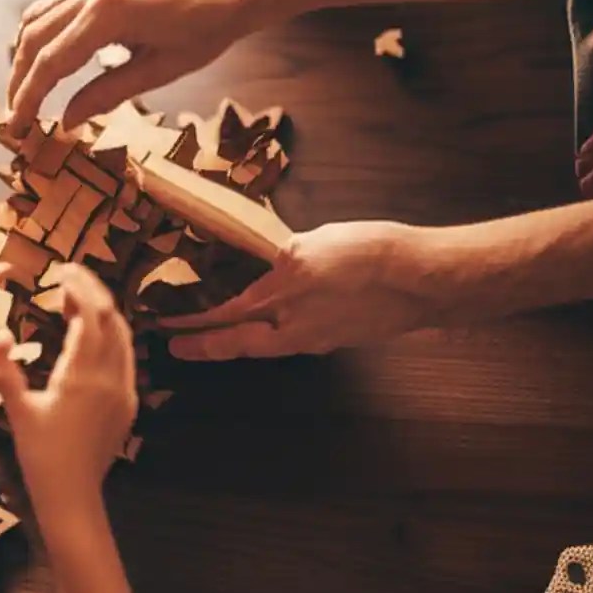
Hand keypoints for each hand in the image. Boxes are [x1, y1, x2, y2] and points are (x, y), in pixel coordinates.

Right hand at [0, 265, 136, 496]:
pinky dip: (110, 336)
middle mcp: (110, 378)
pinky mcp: (128, 403)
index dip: (79, 287)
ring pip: (123, 337)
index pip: (90, 315)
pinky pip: (125, 358)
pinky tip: (90, 335)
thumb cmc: (39, 454)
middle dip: (93, 291)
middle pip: (112, 319)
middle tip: (69, 275)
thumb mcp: (16, 409)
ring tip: (75, 300)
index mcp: (82, 376)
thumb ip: (5, 367)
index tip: (61, 271)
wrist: (72, 495)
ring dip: (103, 312)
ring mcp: (124, 391)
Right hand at [6, 0, 275, 132]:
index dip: (29, 98)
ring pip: (38, 15)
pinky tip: (51, 58)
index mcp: (107, 13)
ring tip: (26, 91)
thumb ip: (107, 94)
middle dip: (19, 79)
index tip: (18, 127)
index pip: (50, 62)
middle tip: (16, 116)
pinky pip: (58, 2)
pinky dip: (46, 32)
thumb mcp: (159, 71)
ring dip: (26, 54)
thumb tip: (67, 120)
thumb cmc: (209, 29)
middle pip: (34, 37)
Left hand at [162, 221, 435, 358]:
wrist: (424, 280)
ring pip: (264, 344)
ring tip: (212, 337)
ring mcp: (316, 338)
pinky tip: (268, 323)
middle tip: (175, 349)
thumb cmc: (372, 252)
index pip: (226, 315)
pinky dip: (271, 334)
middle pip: (238, 343)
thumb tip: (268, 268)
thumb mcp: (315, 243)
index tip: (168, 330)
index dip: (194, 324)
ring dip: (236, 341)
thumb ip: (284, 258)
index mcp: (284, 294)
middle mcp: (295, 326)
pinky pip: (291, 338)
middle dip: (205, 346)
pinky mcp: (335, 338)